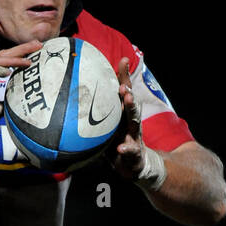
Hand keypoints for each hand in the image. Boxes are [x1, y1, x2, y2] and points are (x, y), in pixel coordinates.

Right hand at [0, 42, 39, 134]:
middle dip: (21, 50)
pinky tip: (8, 70)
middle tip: (38, 44)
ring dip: (12, 58)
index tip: (38, 52)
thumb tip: (22, 103)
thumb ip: (6, 104)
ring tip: (28, 56)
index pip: (6, 64)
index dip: (21, 57)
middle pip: (3, 57)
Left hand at [107, 57, 147, 180]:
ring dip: (131, 108)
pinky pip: (130, 150)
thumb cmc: (120, 140)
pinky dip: (126, 148)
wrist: (135, 165)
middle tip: (123, 80)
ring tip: (128, 98)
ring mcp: (135, 136)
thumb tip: (89, 89)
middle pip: (130, 103)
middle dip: (128, 90)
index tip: (123, 61)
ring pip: (134, 121)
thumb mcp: (113, 124)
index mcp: (125, 114)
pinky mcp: (135, 153)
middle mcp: (131, 121)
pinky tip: (121, 147)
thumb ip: (104, 109)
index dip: (124, 76)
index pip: (125, 92)